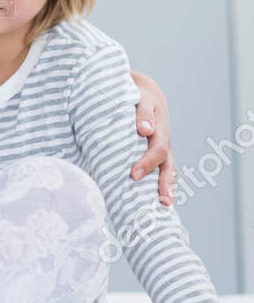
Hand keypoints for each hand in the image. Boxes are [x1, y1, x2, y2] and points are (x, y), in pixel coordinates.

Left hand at [129, 71, 174, 205]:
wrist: (144, 94)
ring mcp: (162, 151)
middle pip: (168, 167)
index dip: (146, 164)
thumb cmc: (138, 96)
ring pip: (168, 172)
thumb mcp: (141, 99)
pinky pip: (160, 172)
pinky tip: (155, 204)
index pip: (157, 151)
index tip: (133, 175)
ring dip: (167, 190)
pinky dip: (159, 187)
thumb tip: (145, 130)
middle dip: (165, 185)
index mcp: (160, 132)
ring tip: (165, 209)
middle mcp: (164, 144)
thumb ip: (143, 113)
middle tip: (162, 202)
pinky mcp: (155, 156)